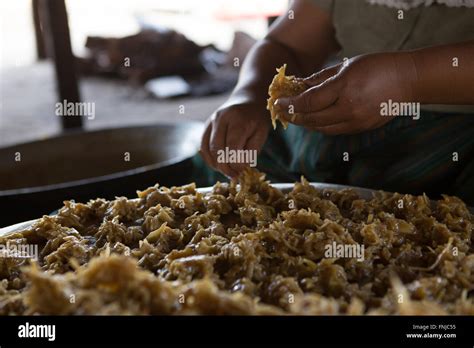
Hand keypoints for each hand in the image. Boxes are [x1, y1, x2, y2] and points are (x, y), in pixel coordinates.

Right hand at [200, 98, 270, 177]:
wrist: (247, 99)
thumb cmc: (257, 119)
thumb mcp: (261, 134)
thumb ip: (251, 152)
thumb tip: (239, 169)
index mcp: (237, 119)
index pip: (232, 147)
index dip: (236, 164)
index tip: (243, 171)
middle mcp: (220, 118)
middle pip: (216, 150)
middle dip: (225, 167)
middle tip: (235, 176)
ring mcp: (210, 121)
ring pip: (206, 150)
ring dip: (216, 165)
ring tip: (228, 172)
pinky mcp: (206, 126)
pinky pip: (203, 147)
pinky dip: (210, 159)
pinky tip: (220, 165)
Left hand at [275, 52, 416, 134]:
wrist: (409, 81)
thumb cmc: (378, 66)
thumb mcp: (347, 65)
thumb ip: (321, 78)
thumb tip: (301, 85)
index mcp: (344, 88)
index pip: (308, 102)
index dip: (290, 104)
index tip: (278, 102)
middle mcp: (349, 109)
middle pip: (312, 119)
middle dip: (293, 116)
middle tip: (282, 112)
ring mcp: (356, 122)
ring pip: (322, 129)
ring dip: (306, 124)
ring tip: (296, 117)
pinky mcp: (361, 129)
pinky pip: (334, 131)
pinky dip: (321, 126)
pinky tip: (315, 119)